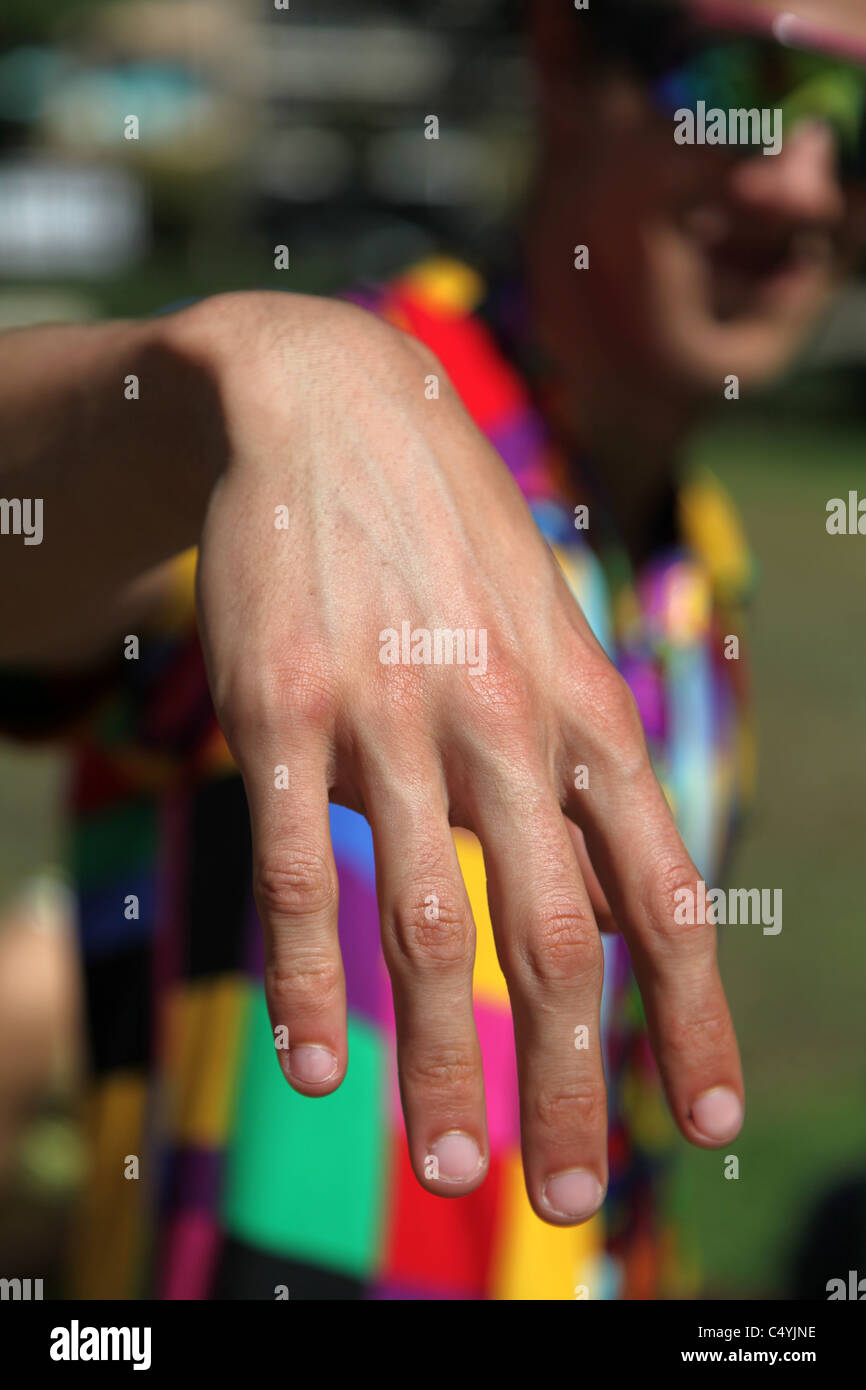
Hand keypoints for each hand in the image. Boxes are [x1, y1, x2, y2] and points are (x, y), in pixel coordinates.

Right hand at [180, 290, 743, 1225]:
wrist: (330, 404)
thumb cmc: (454, 542)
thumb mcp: (551, 637)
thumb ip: (582, 771)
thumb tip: (612, 911)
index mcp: (586, 708)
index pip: (661, 894)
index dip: (688, 1019)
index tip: (698, 1121)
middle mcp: (506, 721)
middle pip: (554, 939)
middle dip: (567, 1081)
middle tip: (570, 1201)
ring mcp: (393, 713)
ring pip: (427, 923)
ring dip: (440, 1060)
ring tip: (449, 1166)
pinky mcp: (284, 709)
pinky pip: (300, 870)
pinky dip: (308, 980)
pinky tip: (312, 1062)